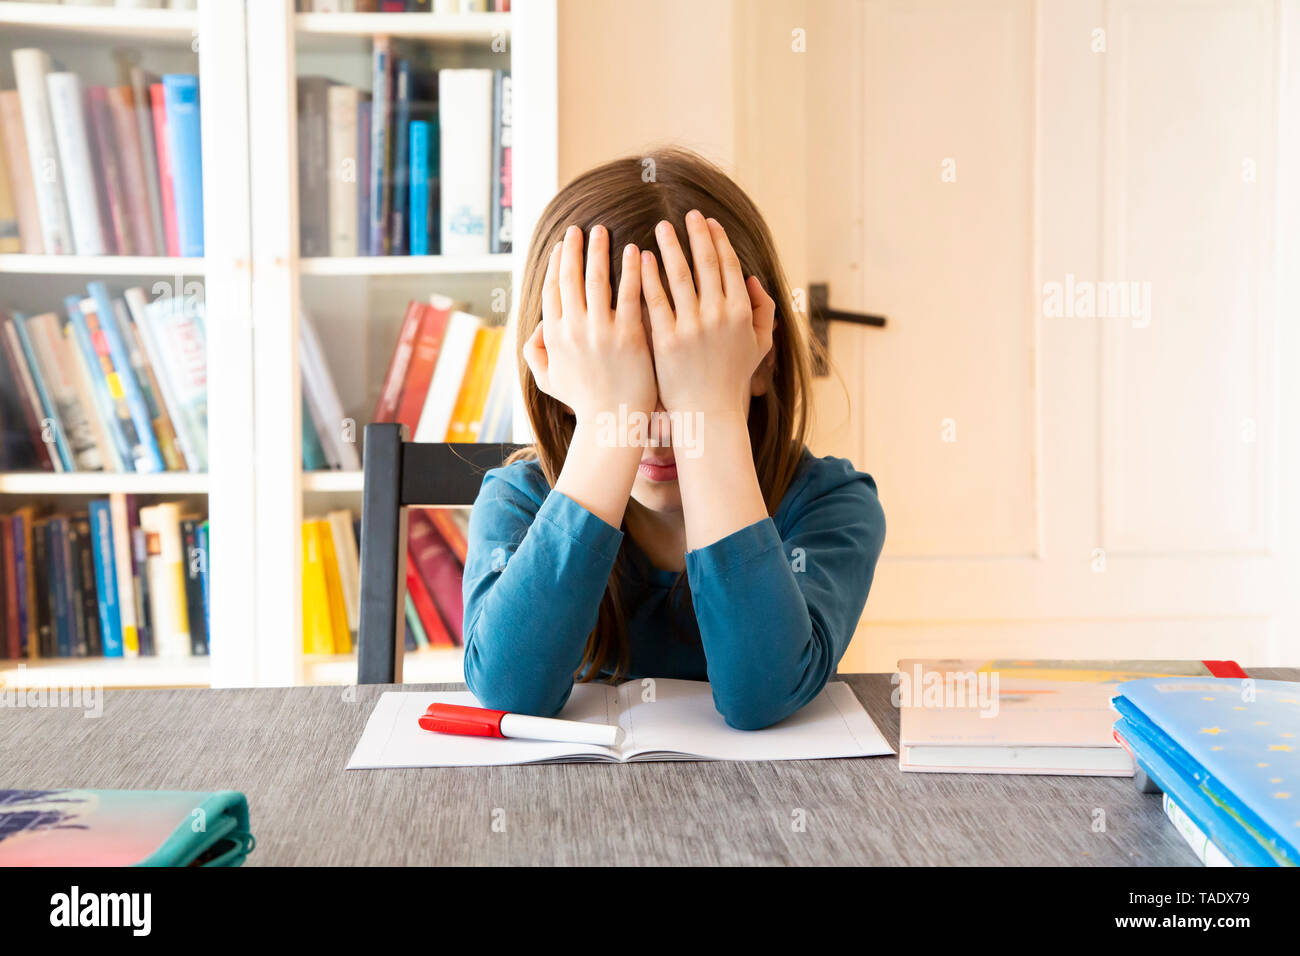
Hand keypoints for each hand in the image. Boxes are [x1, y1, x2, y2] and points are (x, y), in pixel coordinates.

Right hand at [523, 224, 656, 424]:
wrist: (613, 423)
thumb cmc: (585, 402)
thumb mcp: (549, 381)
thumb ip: (535, 354)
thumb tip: (535, 330)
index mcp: (555, 336)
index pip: (552, 290)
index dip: (557, 264)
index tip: (563, 246)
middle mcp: (574, 330)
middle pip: (571, 278)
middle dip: (574, 249)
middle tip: (580, 228)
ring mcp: (601, 332)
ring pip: (597, 280)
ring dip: (598, 250)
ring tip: (603, 231)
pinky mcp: (629, 336)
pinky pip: (630, 294)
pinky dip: (630, 269)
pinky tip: (635, 251)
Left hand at [641, 210, 774, 418]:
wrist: (708, 414)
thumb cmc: (731, 379)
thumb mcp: (759, 346)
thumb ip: (763, 311)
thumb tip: (752, 280)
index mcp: (740, 313)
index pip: (729, 266)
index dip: (719, 240)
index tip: (709, 222)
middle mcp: (718, 316)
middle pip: (706, 264)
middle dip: (697, 235)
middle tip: (687, 214)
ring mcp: (692, 327)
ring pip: (680, 276)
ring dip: (671, 247)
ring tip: (662, 227)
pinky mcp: (667, 340)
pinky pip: (656, 300)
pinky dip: (649, 276)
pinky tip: (643, 258)